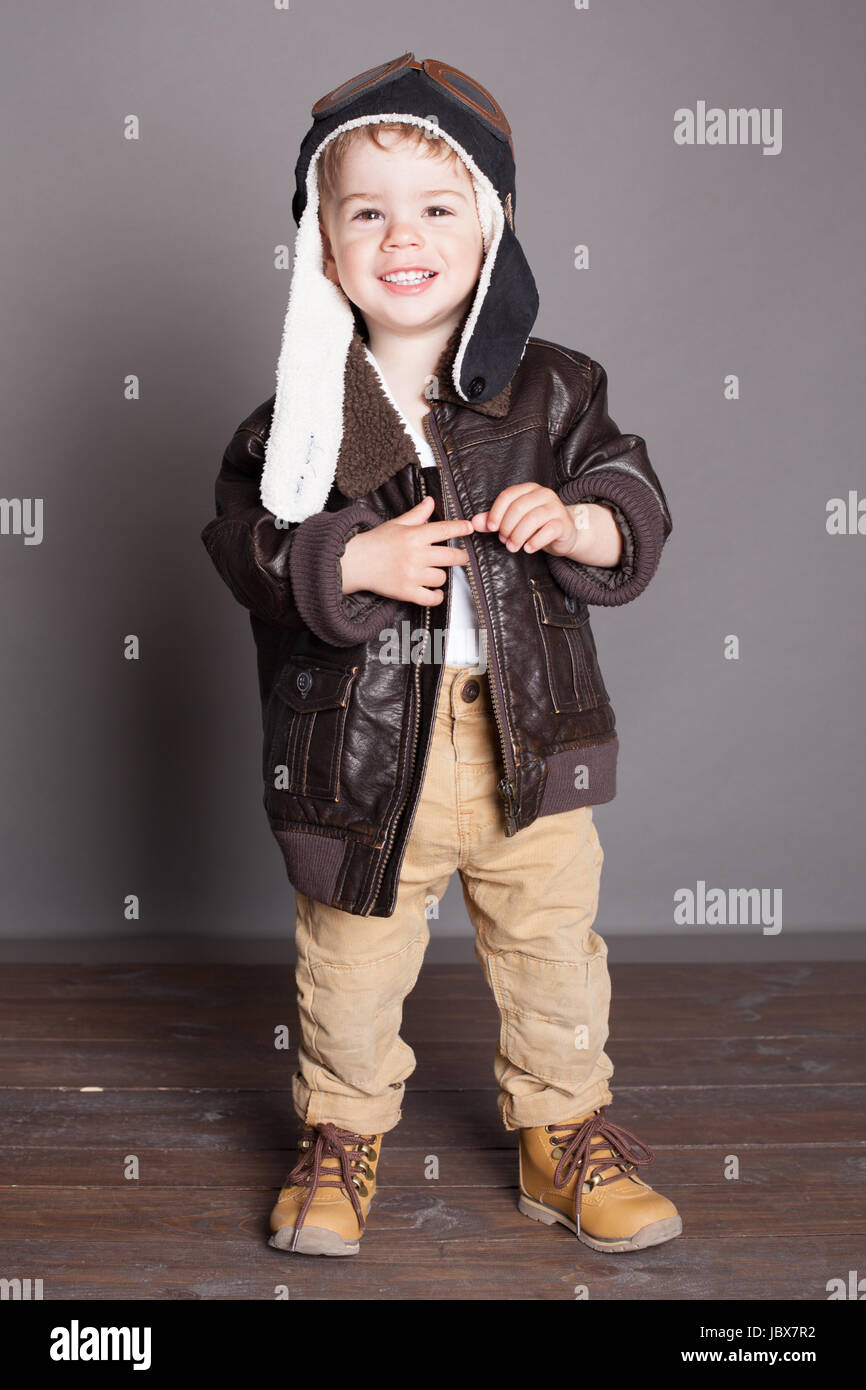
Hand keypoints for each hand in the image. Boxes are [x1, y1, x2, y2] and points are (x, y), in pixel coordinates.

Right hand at [341, 495, 472, 605]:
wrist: (355, 563)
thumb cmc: (375, 542)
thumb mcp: (397, 523)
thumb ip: (417, 514)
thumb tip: (431, 501)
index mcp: (414, 536)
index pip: (444, 530)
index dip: (460, 528)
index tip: (469, 528)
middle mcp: (415, 555)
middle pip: (451, 557)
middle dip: (460, 557)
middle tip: (461, 557)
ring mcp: (411, 575)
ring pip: (442, 577)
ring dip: (441, 575)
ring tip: (434, 572)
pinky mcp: (406, 592)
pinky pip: (431, 598)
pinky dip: (436, 596)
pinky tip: (435, 592)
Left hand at [468, 483, 581, 557]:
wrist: (563, 533)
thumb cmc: (536, 525)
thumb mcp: (513, 521)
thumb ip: (494, 521)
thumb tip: (473, 523)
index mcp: (529, 489)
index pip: (508, 496)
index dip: (496, 512)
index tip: (491, 527)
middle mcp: (543, 494)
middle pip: (519, 507)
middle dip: (507, 527)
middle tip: (504, 540)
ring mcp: (555, 507)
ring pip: (533, 519)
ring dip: (518, 536)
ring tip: (513, 547)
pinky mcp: (563, 523)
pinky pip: (548, 530)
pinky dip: (535, 541)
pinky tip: (528, 548)